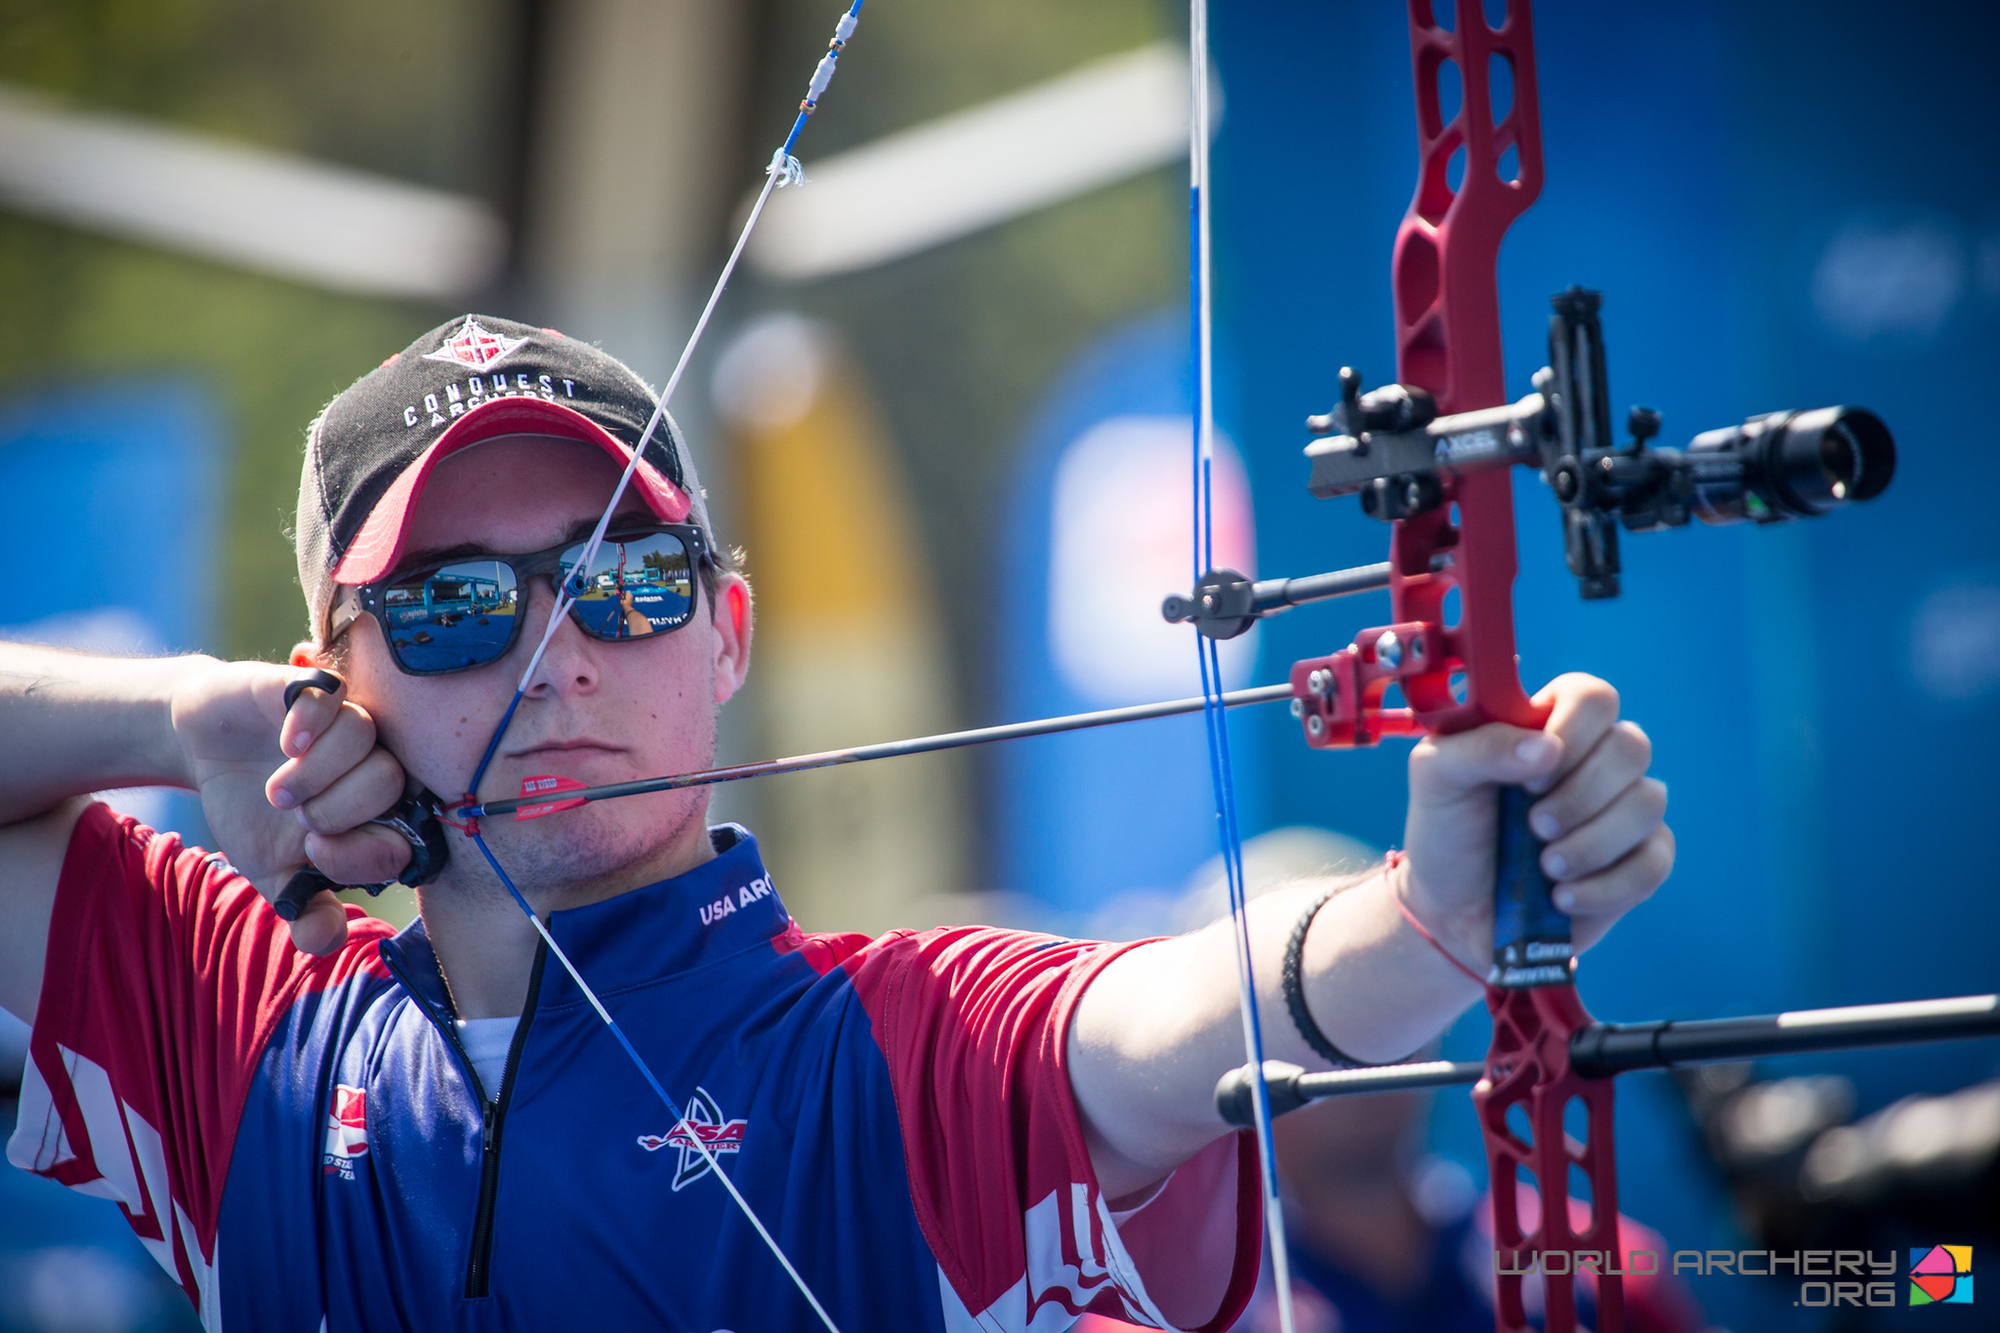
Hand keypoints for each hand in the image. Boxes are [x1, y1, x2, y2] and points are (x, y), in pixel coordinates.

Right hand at [169, 663, 410, 954]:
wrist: (206, 750)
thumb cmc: (252, 812)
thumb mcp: (272, 873)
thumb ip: (303, 911)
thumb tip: (323, 943)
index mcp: (375, 814)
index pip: (402, 834)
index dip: (360, 852)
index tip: (312, 853)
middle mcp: (371, 765)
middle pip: (387, 784)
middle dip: (333, 811)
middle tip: (292, 814)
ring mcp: (346, 722)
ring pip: (363, 738)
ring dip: (312, 772)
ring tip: (278, 789)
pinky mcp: (314, 689)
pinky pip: (331, 696)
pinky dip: (309, 721)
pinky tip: (285, 740)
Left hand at [1399, 672, 1672, 961]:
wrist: (1453, 911)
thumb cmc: (1447, 832)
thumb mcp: (1437, 777)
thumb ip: (1480, 747)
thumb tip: (1546, 748)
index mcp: (1548, 727)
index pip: (1593, 697)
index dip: (1571, 731)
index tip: (1529, 778)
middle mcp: (1595, 761)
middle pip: (1632, 746)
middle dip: (1581, 794)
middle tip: (1534, 826)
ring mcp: (1622, 811)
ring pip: (1648, 802)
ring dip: (1592, 842)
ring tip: (1545, 867)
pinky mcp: (1638, 862)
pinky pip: (1656, 861)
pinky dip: (1607, 885)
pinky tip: (1562, 898)